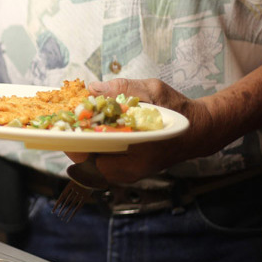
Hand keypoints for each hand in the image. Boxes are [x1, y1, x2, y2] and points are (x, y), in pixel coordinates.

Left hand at [65, 78, 221, 183]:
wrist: (199, 132)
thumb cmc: (180, 113)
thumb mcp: (154, 93)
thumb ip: (123, 90)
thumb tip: (93, 88)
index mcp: (136, 158)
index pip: (91, 157)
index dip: (72, 139)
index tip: (62, 123)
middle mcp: (128, 172)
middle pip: (85, 163)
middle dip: (72, 140)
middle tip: (62, 121)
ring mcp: (125, 173)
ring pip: (89, 164)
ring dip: (79, 143)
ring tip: (72, 123)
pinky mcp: (124, 170)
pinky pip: (99, 161)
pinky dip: (90, 145)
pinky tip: (87, 128)